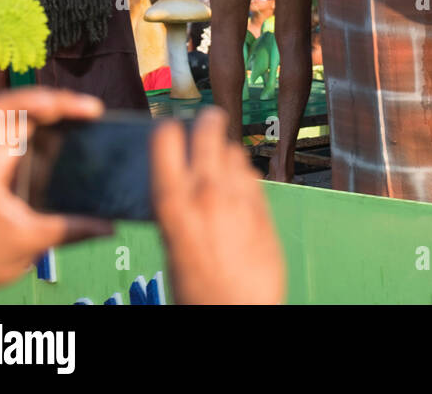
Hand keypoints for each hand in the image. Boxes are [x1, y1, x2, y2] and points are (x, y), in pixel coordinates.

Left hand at [0, 88, 112, 302]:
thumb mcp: (29, 242)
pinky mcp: (1, 164)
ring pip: (20, 116)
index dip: (33, 100)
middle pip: (14, 107)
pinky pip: (25, 133)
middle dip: (54, 101)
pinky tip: (73, 132)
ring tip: (88, 115)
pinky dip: (50, 127)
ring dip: (54, 111)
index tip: (69, 108)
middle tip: (90, 111)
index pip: (0, 113)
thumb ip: (71, 230)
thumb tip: (111, 225)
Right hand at [151, 107, 284, 303]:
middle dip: (208, 122)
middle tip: (208, 119)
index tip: (169, 126)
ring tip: (220, 159)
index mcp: (173, 204)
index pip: (167, 139)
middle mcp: (207, 193)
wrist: (238, 313)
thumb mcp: (170, 247)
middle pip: (210, 132)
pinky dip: (244, 175)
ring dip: (226, 152)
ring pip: (235, 152)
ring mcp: (240, 198)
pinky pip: (253, 176)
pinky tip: (238, 186)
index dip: (168, 129)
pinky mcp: (264, 208)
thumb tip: (180, 185)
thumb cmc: (196, 291)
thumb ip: (177, 209)